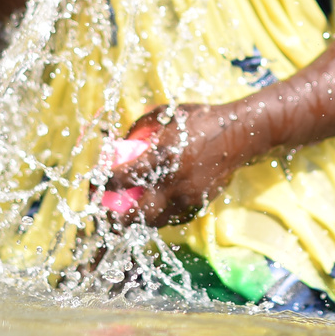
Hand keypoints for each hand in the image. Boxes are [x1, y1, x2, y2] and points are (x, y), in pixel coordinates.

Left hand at [104, 101, 269, 226]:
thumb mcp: (166, 114)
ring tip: (122, 215)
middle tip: (103, 214)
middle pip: (136, 213)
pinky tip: (149, 208)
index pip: (124, 177)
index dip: (103, 183)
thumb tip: (119, 142)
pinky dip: (157, 215)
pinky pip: (171, 217)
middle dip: (115, 218)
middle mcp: (174, 181)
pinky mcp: (198, 204)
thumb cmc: (200, 120)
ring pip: (153, 221)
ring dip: (135, 220)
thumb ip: (140, 128)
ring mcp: (188, 196)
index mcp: (163, 155)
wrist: (241, 135)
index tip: (93, 182)